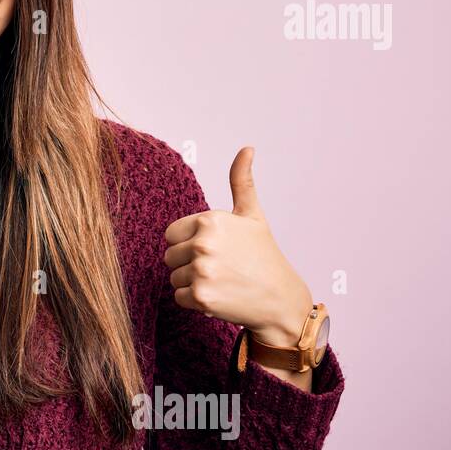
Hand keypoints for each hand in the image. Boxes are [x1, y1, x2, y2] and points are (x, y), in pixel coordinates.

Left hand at [162, 146, 313, 346]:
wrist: (281, 299)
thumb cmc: (264, 255)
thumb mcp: (252, 215)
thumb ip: (241, 182)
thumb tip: (247, 148)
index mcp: (210, 220)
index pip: (171, 234)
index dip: (189, 243)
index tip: (214, 249)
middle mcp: (204, 243)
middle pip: (170, 256)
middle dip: (189, 264)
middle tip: (221, 268)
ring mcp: (202, 271)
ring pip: (174, 277)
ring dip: (193, 283)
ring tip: (222, 281)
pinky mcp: (201, 297)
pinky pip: (179, 297)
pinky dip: (195, 301)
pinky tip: (220, 296)